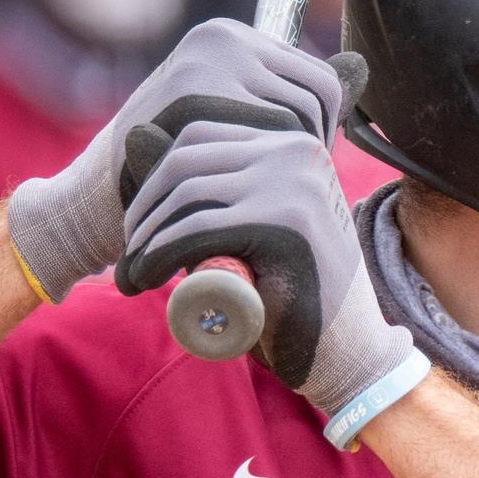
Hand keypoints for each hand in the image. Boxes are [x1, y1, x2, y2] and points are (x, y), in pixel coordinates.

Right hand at [8, 18, 350, 301]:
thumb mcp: (237, 120)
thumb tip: (361, 65)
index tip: (293, 163)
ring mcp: (204, 64)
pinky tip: (235, 194)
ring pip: (299, 122)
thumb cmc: (175, 165)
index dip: (321, 132)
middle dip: (311, 147)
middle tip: (274, 183)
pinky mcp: (192, 98)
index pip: (323, 81)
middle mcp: (221, 37)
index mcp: (231, 36)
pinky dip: (263, 174)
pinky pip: (270, 139)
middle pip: (320, 99)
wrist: (97, 202)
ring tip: (252, 188)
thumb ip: (292, 94)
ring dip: (288, 163)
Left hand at [105, 21, 415, 418]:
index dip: (153, 178)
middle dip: (142, 206)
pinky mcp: (285, 225)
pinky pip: (198, 229)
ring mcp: (296, 186)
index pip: (199, 135)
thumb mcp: (248, 222)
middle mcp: (299, 153)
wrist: (347, 346)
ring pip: (186, 193)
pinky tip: (146, 275)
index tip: (141, 226)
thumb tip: (135, 131)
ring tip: (135, 270)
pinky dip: (159, 253)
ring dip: (145, 234)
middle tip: (131, 252)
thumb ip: (209, 183)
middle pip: (186, 160)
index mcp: (295, 143)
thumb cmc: (293, 289)